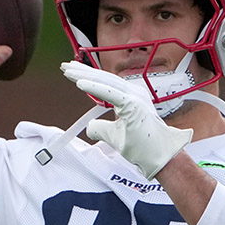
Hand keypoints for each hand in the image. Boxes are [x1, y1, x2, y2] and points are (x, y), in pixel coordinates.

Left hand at [60, 61, 192, 178]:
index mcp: (130, 97)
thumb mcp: (113, 136)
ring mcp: (135, 97)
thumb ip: (100, 128)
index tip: (72, 73)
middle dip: (82, 71)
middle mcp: (134, 93)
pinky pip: (110, 93)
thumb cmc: (142, 147)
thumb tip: (89, 127)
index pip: (106, 83)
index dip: (88, 76)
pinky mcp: (134, 105)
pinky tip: (79, 82)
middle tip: (65, 66)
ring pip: (105, 81)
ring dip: (85, 75)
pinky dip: (94, 86)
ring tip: (68, 71)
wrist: (159, 158)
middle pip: (104, 78)